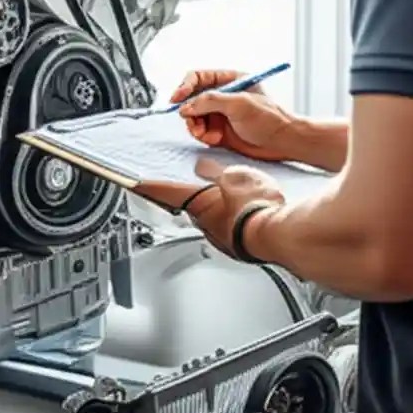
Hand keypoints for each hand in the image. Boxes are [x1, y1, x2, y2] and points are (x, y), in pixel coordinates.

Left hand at [136, 158, 284, 256]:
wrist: (280, 234)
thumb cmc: (255, 208)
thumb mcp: (234, 175)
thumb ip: (215, 171)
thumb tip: (204, 166)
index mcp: (197, 204)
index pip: (164, 192)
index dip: (147, 186)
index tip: (132, 183)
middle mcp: (204, 225)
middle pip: (191, 206)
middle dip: (195, 195)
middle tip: (201, 182)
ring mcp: (222, 238)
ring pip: (214, 219)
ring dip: (219, 208)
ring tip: (236, 195)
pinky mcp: (240, 246)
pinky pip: (232, 229)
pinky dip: (236, 220)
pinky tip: (250, 212)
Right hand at [170, 70, 297, 161]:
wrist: (283, 142)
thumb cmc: (270, 119)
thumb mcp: (239, 104)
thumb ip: (210, 102)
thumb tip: (185, 107)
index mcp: (230, 80)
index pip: (198, 77)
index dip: (185, 87)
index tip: (177, 99)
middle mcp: (223, 95)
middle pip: (192, 98)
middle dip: (189, 110)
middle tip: (191, 121)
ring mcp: (221, 113)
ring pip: (194, 116)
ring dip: (195, 125)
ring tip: (204, 134)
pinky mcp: (220, 130)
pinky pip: (201, 130)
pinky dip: (202, 135)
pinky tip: (213, 139)